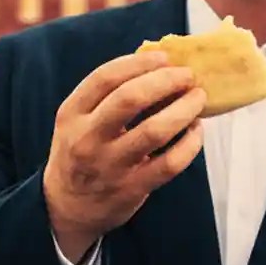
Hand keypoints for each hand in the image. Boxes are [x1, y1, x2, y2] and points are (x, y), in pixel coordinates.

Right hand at [44, 50, 206, 262]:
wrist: (66, 207)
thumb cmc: (81, 151)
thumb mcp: (78, 121)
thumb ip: (107, 96)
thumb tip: (159, 64)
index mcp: (72, 114)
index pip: (105, 78)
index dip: (139, 63)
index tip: (164, 57)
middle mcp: (87, 138)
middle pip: (130, 99)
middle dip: (166, 81)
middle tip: (188, 75)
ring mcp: (109, 165)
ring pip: (155, 130)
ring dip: (184, 109)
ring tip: (198, 98)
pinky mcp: (131, 188)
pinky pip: (170, 163)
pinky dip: (190, 143)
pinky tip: (196, 131)